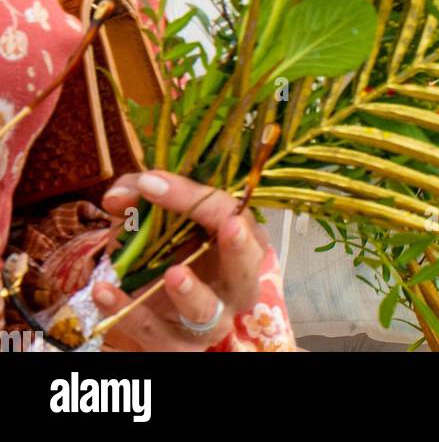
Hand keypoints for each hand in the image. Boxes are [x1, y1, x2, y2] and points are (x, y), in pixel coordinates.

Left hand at [91, 169, 297, 351]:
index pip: (228, 213)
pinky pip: (152, 333)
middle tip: (229, 225)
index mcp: (238, 240)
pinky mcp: (174, 345)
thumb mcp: (151, 218)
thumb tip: (118, 196)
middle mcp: (232, 282)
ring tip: (174, 274)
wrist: (144, 303)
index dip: (194, 196)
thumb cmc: (162, 250)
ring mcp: (207, 319)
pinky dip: (126, 312)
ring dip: (193, 293)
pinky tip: (103, 290)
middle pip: (245, 267)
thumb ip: (136, 198)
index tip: (151, 182)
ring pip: (207, 312)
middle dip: (239, 246)